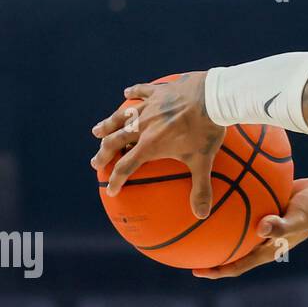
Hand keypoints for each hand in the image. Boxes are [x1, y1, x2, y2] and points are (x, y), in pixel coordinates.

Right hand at [91, 71, 224, 217]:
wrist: (211, 98)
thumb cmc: (206, 132)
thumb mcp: (203, 162)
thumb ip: (201, 189)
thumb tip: (202, 215)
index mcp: (150, 145)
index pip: (126, 166)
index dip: (116, 179)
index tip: (111, 190)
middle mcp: (142, 126)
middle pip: (115, 141)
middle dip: (103, 154)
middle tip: (96, 163)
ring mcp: (148, 107)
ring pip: (120, 117)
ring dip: (107, 125)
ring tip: (96, 131)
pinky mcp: (158, 91)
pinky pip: (140, 91)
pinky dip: (133, 93)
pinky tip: (127, 93)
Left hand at [191, 177, 307, 277]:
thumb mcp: (299, 217)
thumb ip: (282, 224)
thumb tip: (261, 228)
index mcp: (268, 249)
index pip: (238, 266)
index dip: (218, 271)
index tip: (197, 271)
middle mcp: (262, 241)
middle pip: (231, 253)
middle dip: (210, 256)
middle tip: (186, 252)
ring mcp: (263, 226)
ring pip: (235, 233)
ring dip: (216, 233)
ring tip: (194, 223)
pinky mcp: (265, 209)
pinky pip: (242, 212)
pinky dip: (227, 208)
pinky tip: (214, 191)